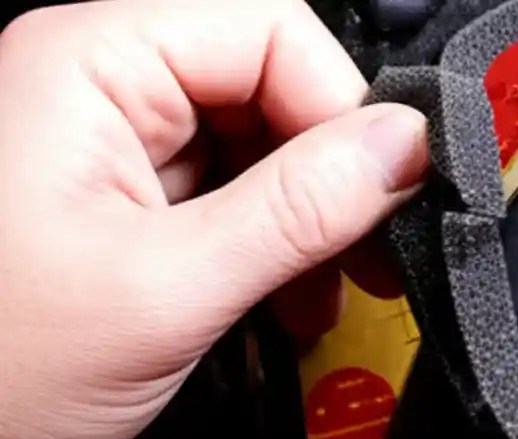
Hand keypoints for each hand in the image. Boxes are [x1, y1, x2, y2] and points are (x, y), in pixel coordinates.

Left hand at [0, 0, 427, 438]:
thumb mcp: (169, 290)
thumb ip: (299, 210)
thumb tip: (402, 146)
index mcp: (90, 66)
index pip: (269, 33)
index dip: (341, 110)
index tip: (387, 189)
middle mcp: (102, 90)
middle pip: (273, 88)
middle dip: (332, 177)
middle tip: (370, 252)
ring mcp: (116, 151)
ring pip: (265, 148)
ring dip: (311, 222)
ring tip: (321, 297)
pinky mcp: (132, 210)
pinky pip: (237, 199)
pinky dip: (278, 250)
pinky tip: (287, 303)